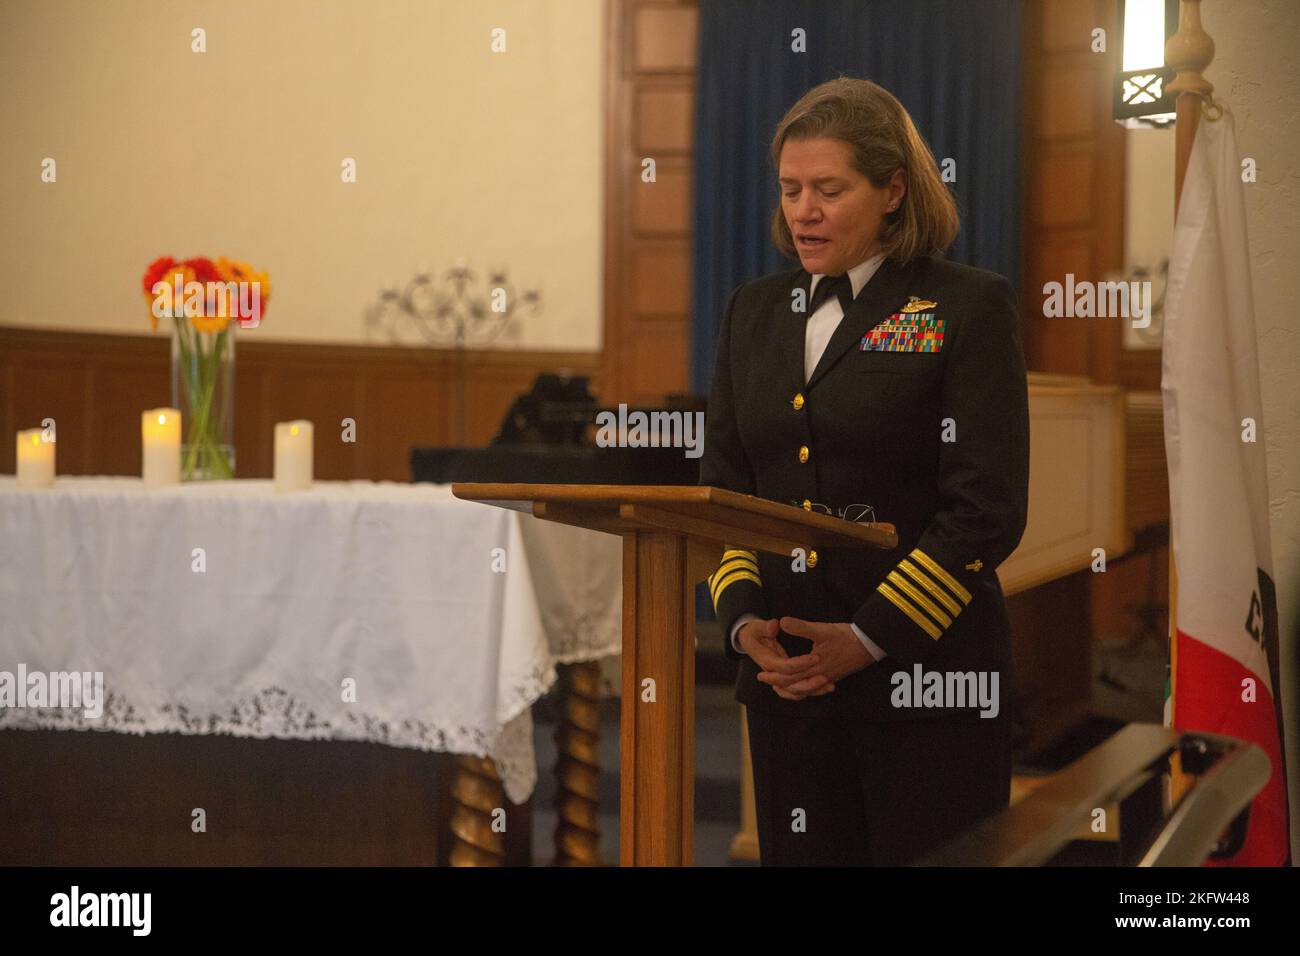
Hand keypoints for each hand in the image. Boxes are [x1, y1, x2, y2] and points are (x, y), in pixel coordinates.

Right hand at [737, 617, 834, 700]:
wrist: (748, 639)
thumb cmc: (754, 632)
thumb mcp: (757, 626)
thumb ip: (766, 627)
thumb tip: (774, 626)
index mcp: (767, 661)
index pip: (785, 667)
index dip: (800, 663)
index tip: (816, 657)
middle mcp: (773, 674)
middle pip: (791, 684)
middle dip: (809, 682)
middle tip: (826, 677)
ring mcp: (779, 678)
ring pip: (796, 691)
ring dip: (812, 690)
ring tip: (830, 686)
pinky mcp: (786, 679)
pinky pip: (799, 690)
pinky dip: (812, 691)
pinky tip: (827, 687)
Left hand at [755, 617, 873, 697]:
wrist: (869, 645)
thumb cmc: (846, 637)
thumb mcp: (822, 629)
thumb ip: (801, 627)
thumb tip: (782, 622)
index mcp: (813, 666)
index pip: (788, 675)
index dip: (773, 674)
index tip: (761, 672)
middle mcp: (819, 676)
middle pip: (794, 685)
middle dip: (777, 683)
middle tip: (763, 679)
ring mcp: (826, 679)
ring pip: (804, 690)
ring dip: (790, 689)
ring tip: (778, 686)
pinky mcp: (832, 678)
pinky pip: (814, 690)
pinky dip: (804, 690)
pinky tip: (801, 687)